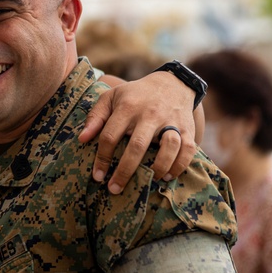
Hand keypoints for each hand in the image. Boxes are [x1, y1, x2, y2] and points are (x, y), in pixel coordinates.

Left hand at [79, 71, 196, 193]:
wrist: (171, 83)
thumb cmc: (134, 95)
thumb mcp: (111, 97)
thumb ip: (95, 117)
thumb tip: (82, 139)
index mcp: (127, 107)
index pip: (110, 135)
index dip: (102, 158)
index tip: (97, 176)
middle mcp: (150, 114)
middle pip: (137, 145)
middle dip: (125, 171)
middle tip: (114, 189)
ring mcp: (171, 121)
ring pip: (169, 146)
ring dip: (159, 167)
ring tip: (149, 181)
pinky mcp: (188, 128)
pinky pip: (189, 149)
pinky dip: (180, 165)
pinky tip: (168, 176)